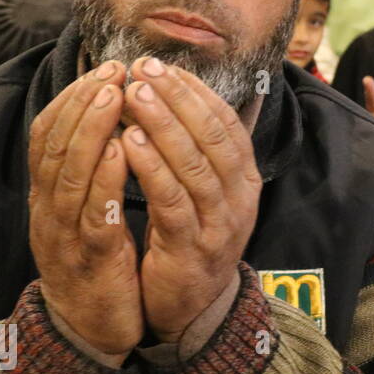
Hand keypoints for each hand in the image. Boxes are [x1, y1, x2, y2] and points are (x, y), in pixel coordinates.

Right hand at [28, 60, 141, 358]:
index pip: (51, 134)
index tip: (107, 67)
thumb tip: (109, 119)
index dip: (75, 98)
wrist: (91, 328)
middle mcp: (49, 209)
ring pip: (69, 176)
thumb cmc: (97, 260)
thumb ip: (91, 170)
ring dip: (90, 132)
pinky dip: (104, 183)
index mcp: (50, 194)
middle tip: (114, 70)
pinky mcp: (90, 260)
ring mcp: (65, 235)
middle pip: (56, 146)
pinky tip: (119, 155)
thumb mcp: (88, 210)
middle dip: (84, 103)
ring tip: (114, 97)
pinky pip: (94, 217)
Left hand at [121, 57, 261, 343]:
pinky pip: (172, 202)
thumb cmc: (191, 239)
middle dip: (179, 99)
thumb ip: (201, 151)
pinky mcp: (192, 249)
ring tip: (134, 96)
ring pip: (195, 166)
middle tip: (145, 70)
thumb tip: (187, 95)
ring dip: (164, 126)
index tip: (164, 65)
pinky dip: (152, 169)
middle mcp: (240, 198)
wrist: (191, 307)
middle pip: (214, 138)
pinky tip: (128, 142)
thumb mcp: (206, 192)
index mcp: (244, 179)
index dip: (197, 93)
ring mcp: (220, 225)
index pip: (227, 124)